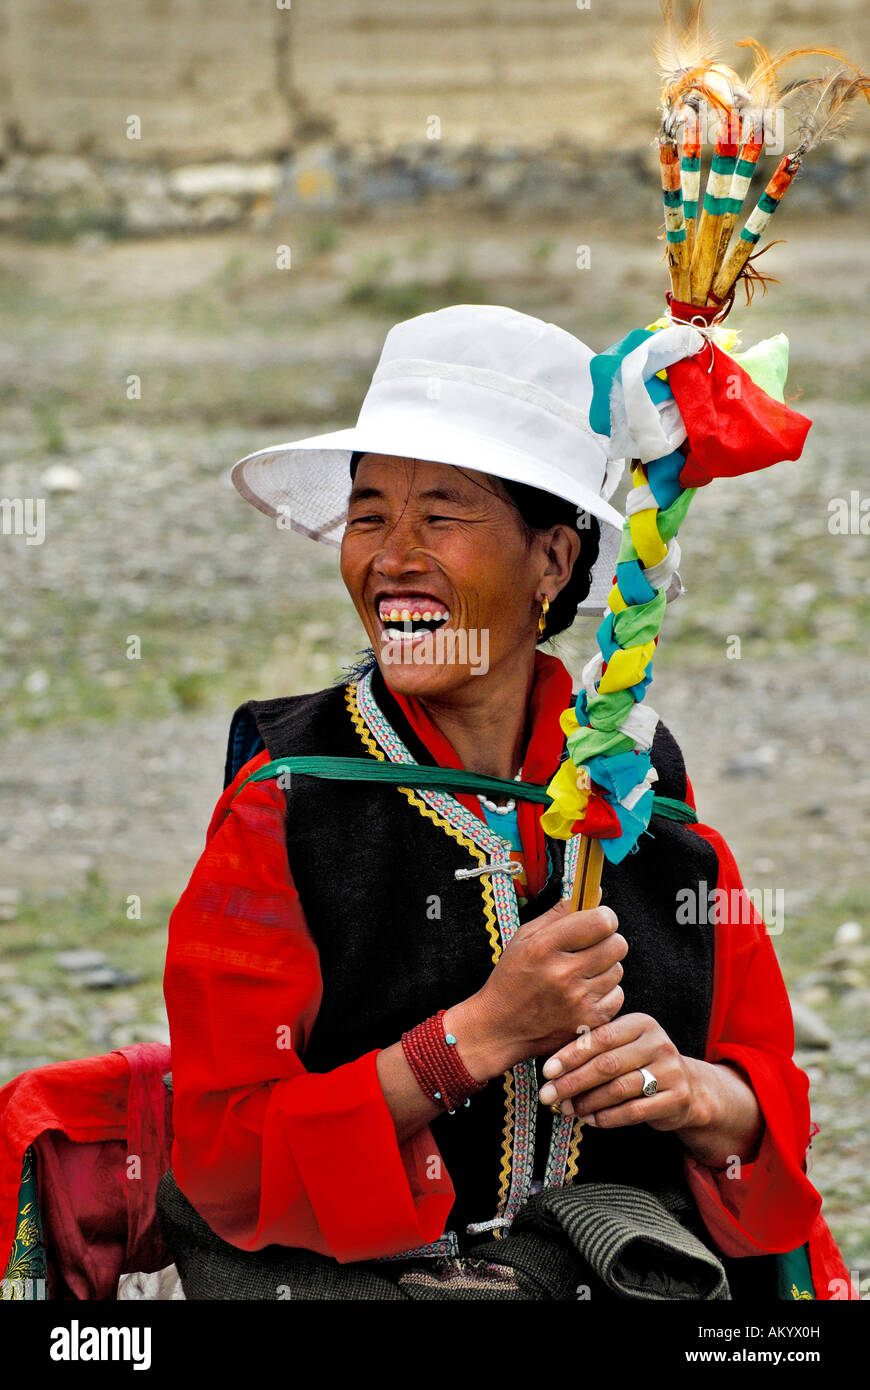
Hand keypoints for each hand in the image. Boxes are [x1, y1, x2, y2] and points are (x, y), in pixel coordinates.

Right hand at [464, 896, 627, 1072]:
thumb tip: (593, 892)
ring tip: (581, 973)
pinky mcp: (589, 1022)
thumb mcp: (524, 938)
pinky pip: (618, 995)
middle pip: (617, 944)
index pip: (601, 921)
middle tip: (591, 946)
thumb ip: (559, 914)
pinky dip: (605, 992)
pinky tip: (584, 993)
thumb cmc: (511, 979)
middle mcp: (564, 974)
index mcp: (545, 947)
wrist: (500, 1028)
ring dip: (604, 968)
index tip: (597, 921)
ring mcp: (579, 1001)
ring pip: (618, 969)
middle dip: (607, 940)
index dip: (604, 917)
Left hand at [537, 1013, 706, 1131]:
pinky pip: (633, 1111)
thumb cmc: (641, 1064)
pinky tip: (590, 1120)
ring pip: (618, 1089)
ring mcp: (670, 1071)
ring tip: (567, 1109)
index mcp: (641, 1023)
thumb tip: (553, 1069)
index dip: (571, 1055)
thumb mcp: (624, 1047)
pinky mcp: (676, 1098)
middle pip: (607, 1064)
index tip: (548, 1071)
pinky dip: (607, 1117)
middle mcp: (658, 1043)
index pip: (601, 1037)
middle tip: (549, 1095)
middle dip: (573, 1081)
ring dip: (587, 1102)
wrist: (688, 1088)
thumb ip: (595, 1049)